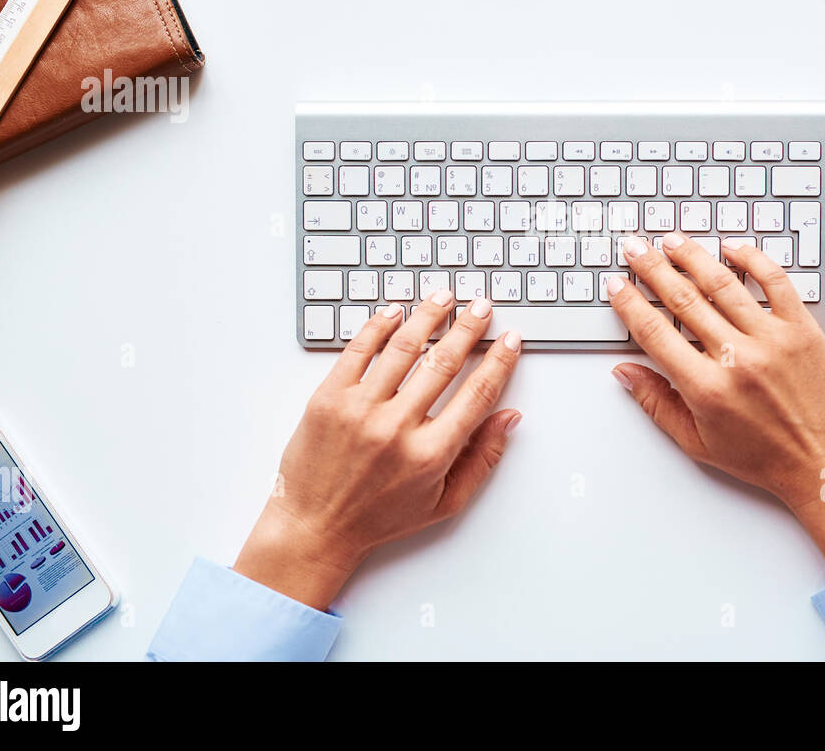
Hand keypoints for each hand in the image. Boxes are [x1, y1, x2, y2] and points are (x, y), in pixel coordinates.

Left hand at [234, 293, 520, 609]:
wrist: (315, 527)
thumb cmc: (380, 518)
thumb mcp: (444, 502)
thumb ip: (482, 459)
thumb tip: (509, 417)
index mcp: (430, 455)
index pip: (477, 394)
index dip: (499, 361)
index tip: (509, 340)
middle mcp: (396, 428)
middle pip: (443, 362)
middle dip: (469, 327)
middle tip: (482, 306)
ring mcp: (359, 410)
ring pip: (403, 347)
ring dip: (428, 316)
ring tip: (444, 297)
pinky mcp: (327, 399)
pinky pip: (358, 351)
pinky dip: (378, 326)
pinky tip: (395, 312)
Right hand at [607, 233, 824, 578]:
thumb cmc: (764, 458)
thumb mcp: (697, 442)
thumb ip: (656, 404)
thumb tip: (623, 372)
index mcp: (706, 388)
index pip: (654, 333)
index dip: (629, 304)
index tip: (616, 284)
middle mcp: (736, 359)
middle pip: (683, 299)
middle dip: (651, 268)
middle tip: (634, 247)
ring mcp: (771, 340)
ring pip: (723, 284)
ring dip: (692, 256)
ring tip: (672, 241)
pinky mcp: (802, 329)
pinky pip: (775, 282)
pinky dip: (752, 259)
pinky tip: (732, 248)